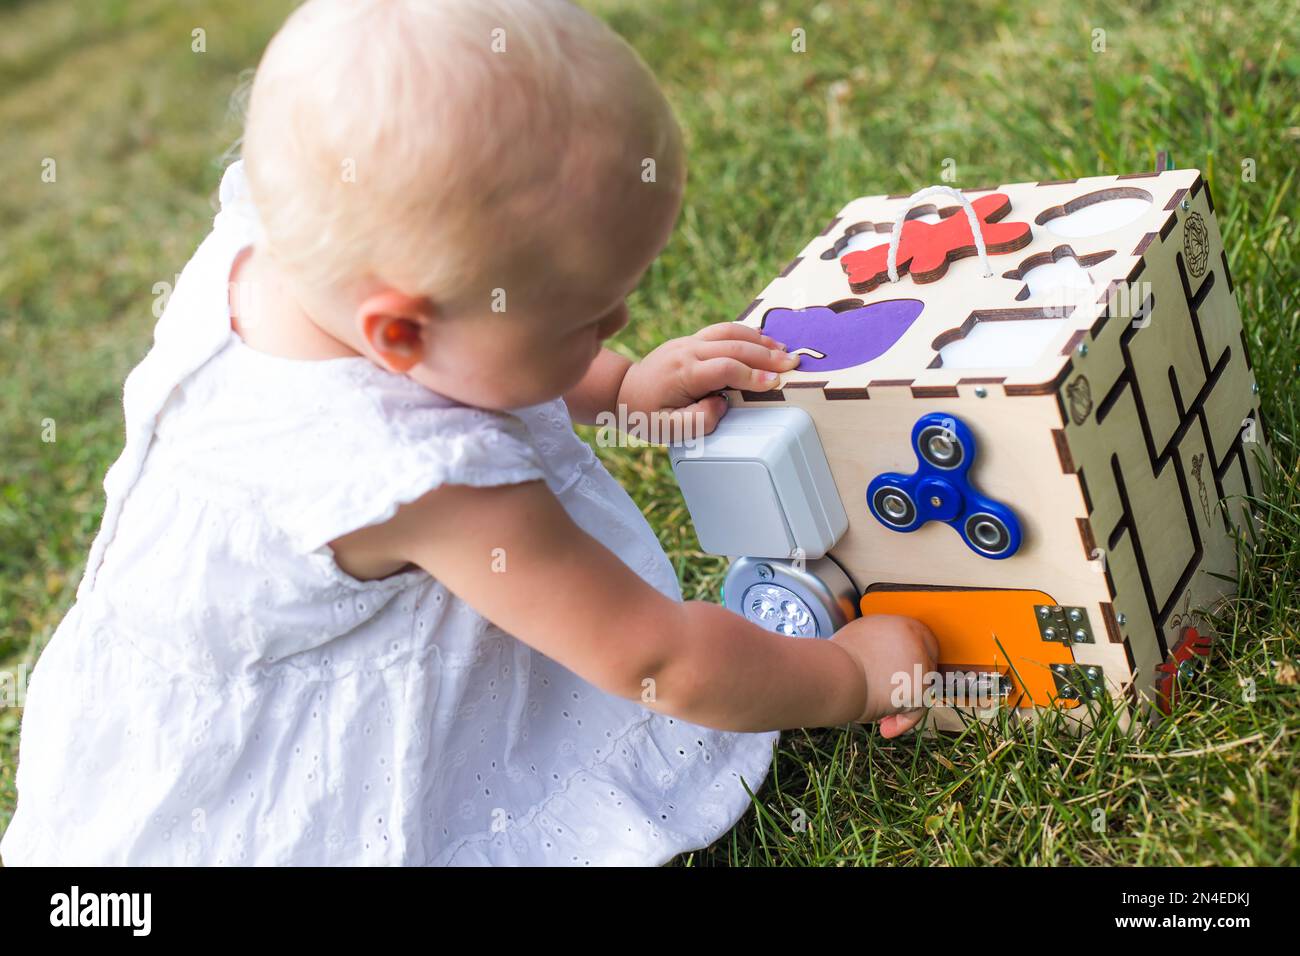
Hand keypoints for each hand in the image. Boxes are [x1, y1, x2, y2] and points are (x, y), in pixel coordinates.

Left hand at [615, 322, 799, 438]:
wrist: (624, 390)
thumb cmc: (646, 413)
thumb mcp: (667, 429)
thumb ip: (698, 421)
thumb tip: (722, 405)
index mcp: (683, 373)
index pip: (726, 369)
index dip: (752, 375)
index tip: (775, 383)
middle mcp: (687, 351)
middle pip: (733, 346)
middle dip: (766, 355)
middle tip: (792, 363)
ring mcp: (689, 341)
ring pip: (729, 332)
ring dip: (759, 340)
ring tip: (783, 349)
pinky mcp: (692, 340)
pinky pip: (722, 329)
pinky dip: (745, 332)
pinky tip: (762, 340)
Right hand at [831, 614, 939, 737]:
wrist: (834, 676)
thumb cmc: (838, 660)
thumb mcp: (863, 636)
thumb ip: (883, 642)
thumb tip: (886, 655)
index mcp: (902, 625)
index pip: (923, 641)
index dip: (913, 660)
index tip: (903, 673)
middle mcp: (916, 641)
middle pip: (927, 665)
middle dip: (912, 684)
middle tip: (894, 696)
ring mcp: (921, 665)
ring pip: (922, 690)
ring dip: (903, 704)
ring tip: (879, 714)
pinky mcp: (920, 688)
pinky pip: (916, 709)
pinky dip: (902, 721)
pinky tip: (886, 726)